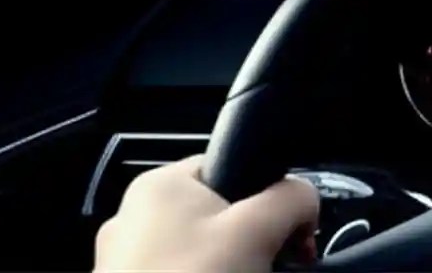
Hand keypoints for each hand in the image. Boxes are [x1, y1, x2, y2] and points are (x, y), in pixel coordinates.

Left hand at [95, 155, 319, 272]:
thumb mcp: (258, 230)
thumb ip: (292, 197)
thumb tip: (305, 198)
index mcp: (159, 184)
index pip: (233, 167)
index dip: (270, 196)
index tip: (291, 234)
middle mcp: (134, 216)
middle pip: (222, 214)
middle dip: (255, 239)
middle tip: (276, 265)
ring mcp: (126, 260)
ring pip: (205, 252)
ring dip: (235, 265)